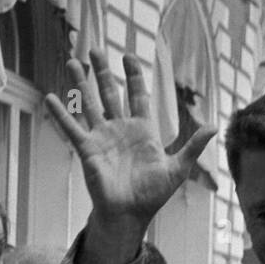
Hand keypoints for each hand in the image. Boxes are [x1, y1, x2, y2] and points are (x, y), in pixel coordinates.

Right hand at [44, 49, 215, 263]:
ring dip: (81, 83)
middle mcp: (120, 129)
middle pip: (111, 92)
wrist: (129, 214)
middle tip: (95, 48)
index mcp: (143, 130)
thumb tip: (214, 126)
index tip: (128, 56)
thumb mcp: (177, 168)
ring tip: (72, 61)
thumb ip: (193, 146)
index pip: (138, 95)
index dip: (134, 75)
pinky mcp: (87, 150)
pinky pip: (72, 128)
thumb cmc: (152, 194)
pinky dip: (61, 114)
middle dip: (104, 71)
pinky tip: (51, 98)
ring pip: (89, 104)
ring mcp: (102, 137)